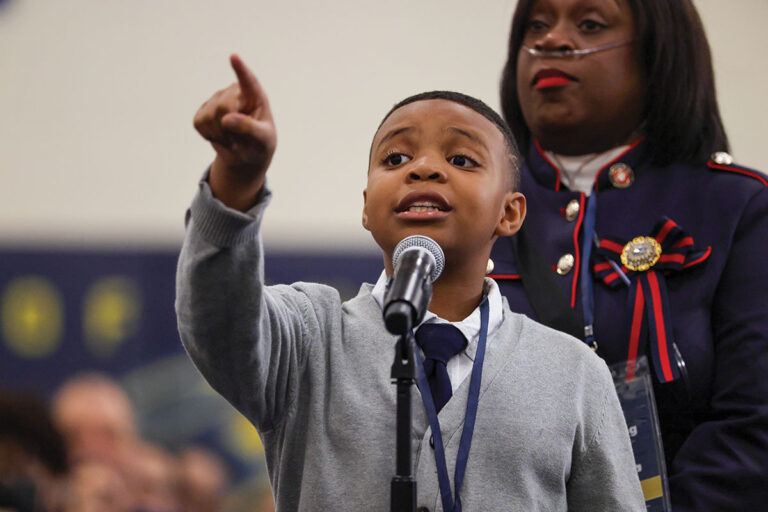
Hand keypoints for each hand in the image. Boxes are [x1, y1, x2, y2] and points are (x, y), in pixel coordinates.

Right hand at [193, 54, 276, 209]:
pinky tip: (219, 137)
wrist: (246, 155)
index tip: (234, 57)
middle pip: (223, 107)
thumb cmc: (260, 143)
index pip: (248, 80)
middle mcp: (234, 93)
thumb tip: (226, 119)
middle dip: (228, 129)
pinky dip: (209, 135)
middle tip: (239, 141)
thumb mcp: (262, 139)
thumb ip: (248, 128)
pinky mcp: (204, 110)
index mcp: (254, 96)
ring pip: (209, 116)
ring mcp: (217, 99)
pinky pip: (199, 123)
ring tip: (232, 140)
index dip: (240, 69)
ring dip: (220, 135)